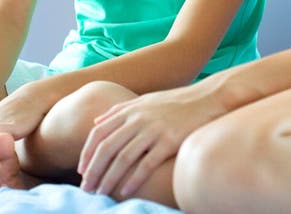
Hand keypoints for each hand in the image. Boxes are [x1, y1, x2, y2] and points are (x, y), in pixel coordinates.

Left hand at [78, 85, 224, 197]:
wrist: (208, 97)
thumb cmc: (176, 102)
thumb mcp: (145, 100)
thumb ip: (119, 110)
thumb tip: (96, 121)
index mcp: (130, 109)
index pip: (99, 132)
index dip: (87, 152)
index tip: (81, 170)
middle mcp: (138, 119)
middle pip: (107, 147)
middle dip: (93, 170)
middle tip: (86, 188)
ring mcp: (154, 130)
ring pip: (123, 158)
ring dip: (109, 178)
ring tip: (101, 193)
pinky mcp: (170, 141)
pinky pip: (147, 164)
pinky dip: (134, 179)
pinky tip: (125, 191)